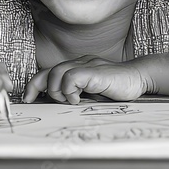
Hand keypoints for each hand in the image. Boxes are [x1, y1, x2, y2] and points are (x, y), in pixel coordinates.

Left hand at [23, 56, 150, 103]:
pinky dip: (69, 90)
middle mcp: (80, 63)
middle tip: (31, 101)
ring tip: (68, 101)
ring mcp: (87, 65)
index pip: (49, 72)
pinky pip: (71, 77)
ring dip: (56, 91)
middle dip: (35, 87)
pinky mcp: (94, 71)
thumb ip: (78, 94)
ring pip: (56, 72)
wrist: (140, 78)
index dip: (35, 85)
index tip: (28, 99)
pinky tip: (78, 99)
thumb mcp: (93, 92)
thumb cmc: (118, 88)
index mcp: (78, 67)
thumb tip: (59, 106)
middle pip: (47, 71)